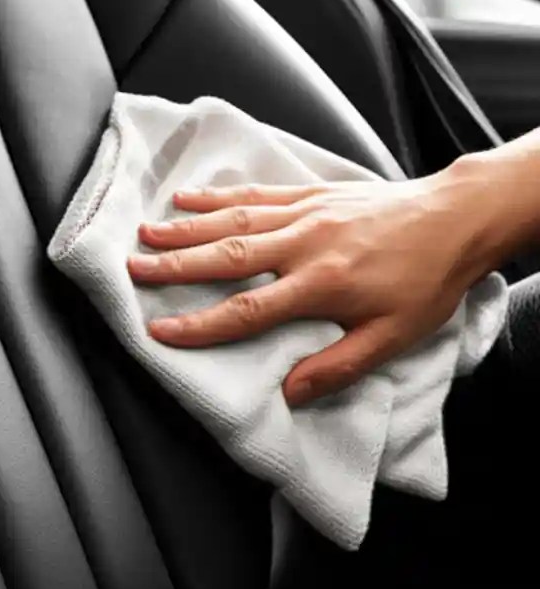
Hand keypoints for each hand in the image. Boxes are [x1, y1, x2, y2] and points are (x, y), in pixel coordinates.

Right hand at [126, 163, 506, 406]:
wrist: (457, 218)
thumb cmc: (426, 281)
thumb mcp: (393, 337)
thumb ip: (337, 367)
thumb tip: (288, 394)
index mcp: (321, 285)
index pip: (247, 310)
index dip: (199, 324)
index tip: (159, 330)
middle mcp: (304, 245)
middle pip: (227, 257)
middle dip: (175, 265)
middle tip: (132, 269)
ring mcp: (304, 214)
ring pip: (233, 221)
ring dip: (185, 228)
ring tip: (145, 234)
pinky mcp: (310, 194)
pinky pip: (256, 194)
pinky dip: (218, 196)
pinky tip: (187, 198)